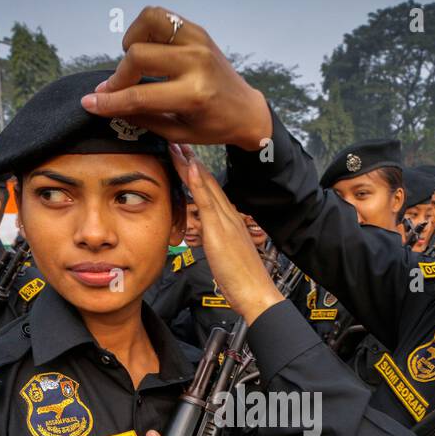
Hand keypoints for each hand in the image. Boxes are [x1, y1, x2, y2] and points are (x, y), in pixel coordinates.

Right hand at [83, 6, 272, 150]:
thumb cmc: (212, 125)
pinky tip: (147, 48)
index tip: (90, 103)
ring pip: (147, 23)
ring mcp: (198, 41)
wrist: (245, 109)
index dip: (110, 101)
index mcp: (194, 95)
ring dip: (132, 42)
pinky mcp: (197, 30)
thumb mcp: (177, 133)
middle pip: (138, 56)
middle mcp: (197, 63)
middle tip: (117, 88)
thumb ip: (140, 116)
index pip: (140, 95)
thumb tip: (103, 101)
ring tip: (135, 62)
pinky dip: (145, 29)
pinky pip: (160, 17)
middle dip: (119, 76)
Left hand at [173, 143, 282, 325]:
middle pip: (209, 183)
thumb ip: (217, 242)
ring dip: (192, 165)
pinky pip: (208, 202)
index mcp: (230, 222)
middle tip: (177, 141)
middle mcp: (230, 217)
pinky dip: (199, 183)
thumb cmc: (242, 280)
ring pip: (207, 187)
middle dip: (192, 162)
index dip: (197, 173)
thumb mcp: (226, 257)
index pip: (211, 192)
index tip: (184, 158)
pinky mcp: (221, 231)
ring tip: (177, 146)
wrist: (257, 294)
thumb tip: (208, 237)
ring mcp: (226, 222)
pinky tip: (191, 168)